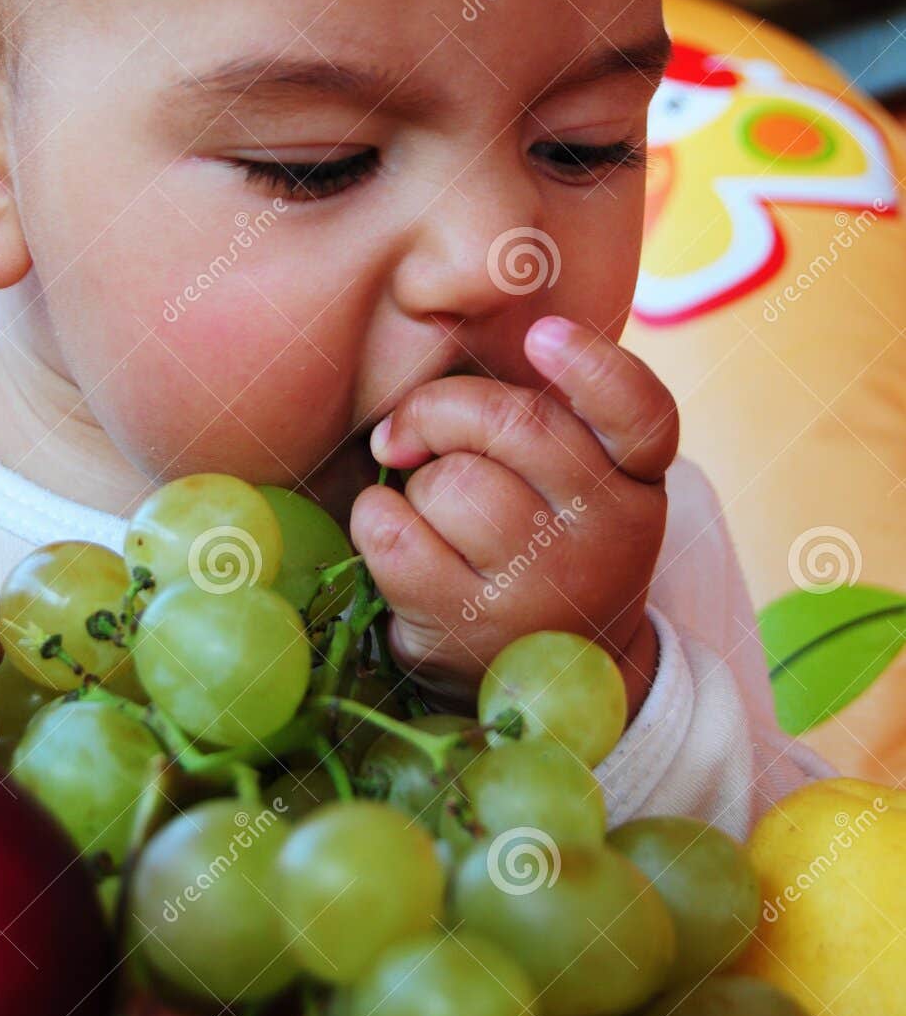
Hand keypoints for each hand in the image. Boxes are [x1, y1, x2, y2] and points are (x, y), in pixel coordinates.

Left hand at [350, 317, 678, 713]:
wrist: (542, 679)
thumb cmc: (545, 548)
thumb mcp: (580, 489)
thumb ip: (546, 421)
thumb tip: (418, 399)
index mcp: (637, 486)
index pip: (640, 415)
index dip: (591, 366)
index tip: (541, 336)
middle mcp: (607, 537)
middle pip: (513, 423)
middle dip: (441, 409)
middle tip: (413, 430)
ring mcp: (542, 588)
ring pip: (450, 480)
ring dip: (416, 480)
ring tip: (429, 508)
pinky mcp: (472, 628)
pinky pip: (395, 533)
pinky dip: (376, 519)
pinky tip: (394, 533)